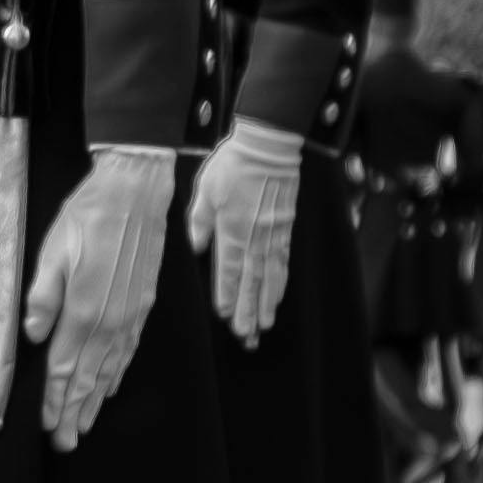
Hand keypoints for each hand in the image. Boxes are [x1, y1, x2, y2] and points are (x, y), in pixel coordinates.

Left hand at [31, 145, 176, 446]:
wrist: (134, 192)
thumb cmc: (89, 217)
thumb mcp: (52, 251)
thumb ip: (42, 297)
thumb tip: (32, 336)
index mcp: (82, 311)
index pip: (63, 367)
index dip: (53, 399)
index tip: (46, 425)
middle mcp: (108, 321)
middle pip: (88, 378)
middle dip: (73, 412)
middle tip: (65, 442)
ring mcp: (129, 315)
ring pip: (109, 370)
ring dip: (95, 400)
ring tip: (84, 424)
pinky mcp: (142, 305)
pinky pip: (128, 351)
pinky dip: (118, 374)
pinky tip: (112, 386)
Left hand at [189, 118, 304, 346]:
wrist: (268, 145)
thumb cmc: (233, 165)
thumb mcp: (205, 190)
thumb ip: (200, 222)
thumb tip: (196, 247)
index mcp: (232, 230)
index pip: (229, 272)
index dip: (228, 296)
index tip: (226, 316)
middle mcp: (256, 238)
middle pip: (253, 282)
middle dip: (249, 311)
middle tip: (247, 337)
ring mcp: (274, 234)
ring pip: (271, 276)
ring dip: (267, 303)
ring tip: (264, 325)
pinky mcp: (286, 227)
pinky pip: (284, 261)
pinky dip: (280, 282)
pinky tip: (278, 294)